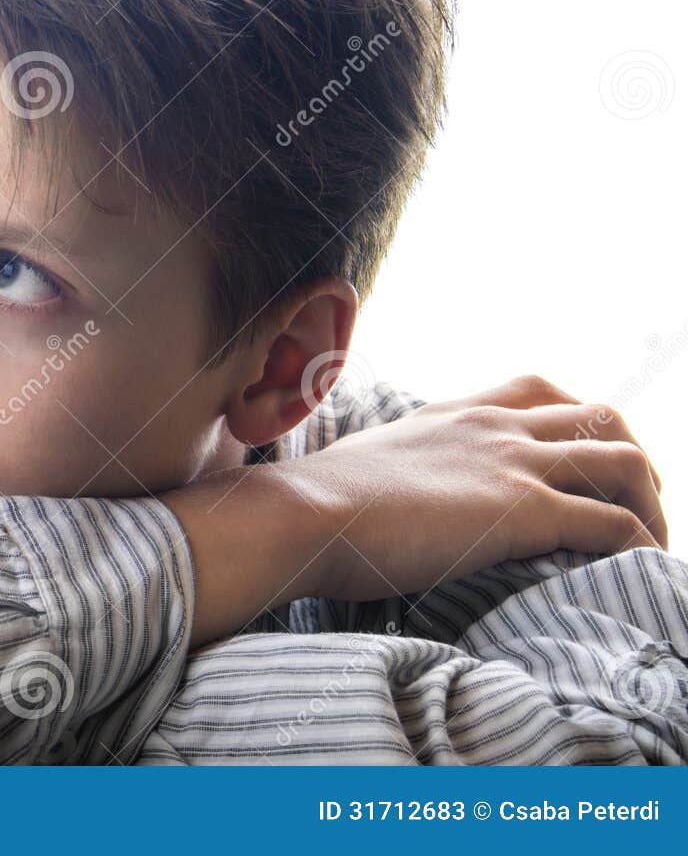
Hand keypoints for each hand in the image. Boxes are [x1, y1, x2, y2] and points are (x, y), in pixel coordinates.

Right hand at [300, 373, 665, 599]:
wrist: (305, 513)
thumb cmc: (317, 501)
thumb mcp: (367, 463)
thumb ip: (399, 468)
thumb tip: (388, 496)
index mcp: (456, 413)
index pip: (539, 390)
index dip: (578, 420)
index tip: (584, 460)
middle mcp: (494, 426)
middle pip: (601, 419)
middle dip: (633, 459)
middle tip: (636, 503)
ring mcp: (512, 464)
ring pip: (624, 464)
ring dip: (650, 504)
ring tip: (650, 541)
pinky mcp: (522, 511)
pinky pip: (612, 523)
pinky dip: (638, 543)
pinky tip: (634, 566)